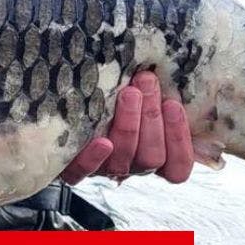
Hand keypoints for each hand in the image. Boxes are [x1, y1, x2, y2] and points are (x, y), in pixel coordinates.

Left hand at [60, 72, 194, 185]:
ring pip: (123, 161)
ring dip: (129, 127)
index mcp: (153, 155)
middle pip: (151, 158)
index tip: (173, 104)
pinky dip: (93, 159)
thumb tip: (173, 72)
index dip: (179, 140)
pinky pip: (82, 172)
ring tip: (129, 93)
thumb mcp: (142, 96)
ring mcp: (102, 170)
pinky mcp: (72, 170)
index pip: (177, 167)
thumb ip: (158, 93)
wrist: (64, 111)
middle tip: (146, 82)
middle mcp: (131, 166)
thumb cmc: (113, 98)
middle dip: (152, 117)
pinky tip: (101, 142)